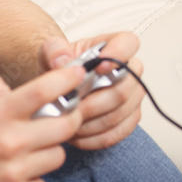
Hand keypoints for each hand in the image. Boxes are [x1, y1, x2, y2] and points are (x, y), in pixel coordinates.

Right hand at [0, 66, 85, 181]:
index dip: (67, 79)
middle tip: (58, 119)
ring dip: (47, 151)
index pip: (44, 90)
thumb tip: (13, 88)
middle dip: (68, 119)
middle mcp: (10, 143)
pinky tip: (13, 175)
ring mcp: (16, 173)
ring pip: (58, 156)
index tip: (76, 74)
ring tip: (24, 152)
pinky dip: (33, 179)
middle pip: (67, 125)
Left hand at [39, 32, 144, 150]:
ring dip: (92, 122)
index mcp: (113, 45)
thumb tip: (63, 61)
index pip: (128, 43)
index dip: (118, 55)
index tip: (98, 68)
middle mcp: (129, 70)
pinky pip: (118, 133)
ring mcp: (132, 96)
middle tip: (72, 106)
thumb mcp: (49, 52)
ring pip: (120, 113)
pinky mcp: (128, 118)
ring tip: (69, 121)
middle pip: (123, 88)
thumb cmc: (59, 67)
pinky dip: (95, 137)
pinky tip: (77, 135)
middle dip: (94, 101)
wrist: (56, 87)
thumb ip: (54, 50)